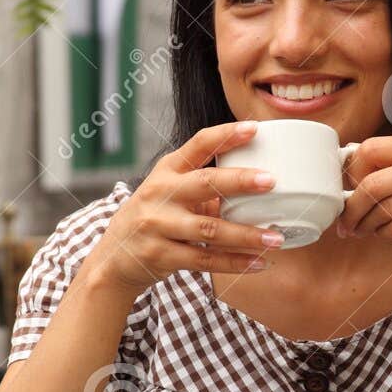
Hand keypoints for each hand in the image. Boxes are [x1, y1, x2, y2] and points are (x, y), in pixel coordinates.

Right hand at [82, 121, 285, 297]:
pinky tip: (260, 263)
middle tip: (272, 181)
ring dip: (246, 235)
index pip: (198, 145)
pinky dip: (236, 263)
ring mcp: (158, 225)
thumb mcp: (171, 191)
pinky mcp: (161, 255)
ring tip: (276, 237)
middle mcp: (161, 194)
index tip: (255, 128)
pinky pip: (205, 260)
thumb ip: (207, 185)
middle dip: (240, 181)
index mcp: (167, 170)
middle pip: (205, 183)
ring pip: (210, 229)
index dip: (226, 135)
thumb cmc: (156, 216)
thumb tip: (262, 179)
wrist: (114, 256)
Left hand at [336, 134, 391, 281]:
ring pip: (384, 209)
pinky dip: (385, 234)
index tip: (346, 189)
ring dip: (367, 224)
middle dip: (351, 206)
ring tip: (363, 230)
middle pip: (373, 184)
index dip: (351, 172)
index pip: (372, 149)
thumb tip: (353, 165)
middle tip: (345, 221)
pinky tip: (383, 234)